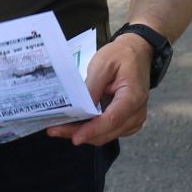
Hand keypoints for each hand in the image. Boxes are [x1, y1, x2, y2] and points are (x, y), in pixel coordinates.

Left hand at [48, 31, 152, 146]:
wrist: (137, 53)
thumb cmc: (121, 56)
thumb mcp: (103, 64)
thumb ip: (92, 88)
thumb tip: (80, 109)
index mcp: (133, 97)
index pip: (111, 120)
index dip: (92, 130)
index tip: (75, 138)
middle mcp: (137, 113)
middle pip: (107, 132)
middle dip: (80, 134)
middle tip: (54, 130)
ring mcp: (134, 119)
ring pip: (106, 136)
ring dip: (84, 134)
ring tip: (60, 128)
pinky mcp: (128, 121)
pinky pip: (108, 132)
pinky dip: (92, 131)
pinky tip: (75, 125)